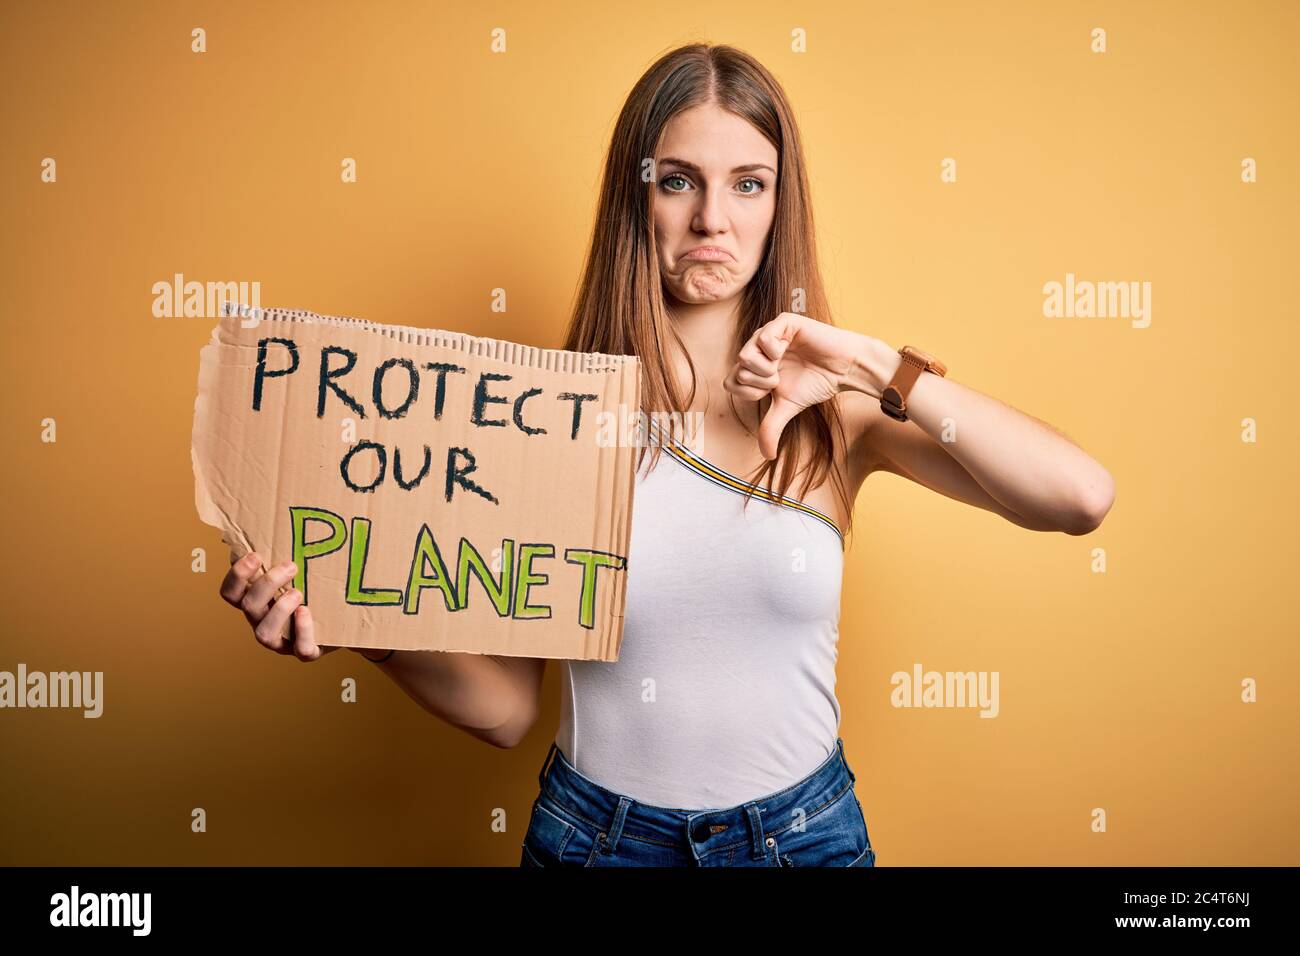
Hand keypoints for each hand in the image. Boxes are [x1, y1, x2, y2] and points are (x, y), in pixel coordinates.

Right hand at [219, 551, 339, 661]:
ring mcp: (282, 641)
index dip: (237, 575)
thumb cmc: (316, 589)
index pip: (229, 592)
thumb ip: (283, 552)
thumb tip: (276, 514)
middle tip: (291, 565)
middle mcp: (262, 622)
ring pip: (263, 633)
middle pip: (247, 607)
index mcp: (256, 601)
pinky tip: (307, 612)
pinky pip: (299, 649)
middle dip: (266, 584)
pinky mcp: (306, 652)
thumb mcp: (299, 571)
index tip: (256, 555)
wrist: (347, 620)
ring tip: (299, 592)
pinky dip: (302, 631)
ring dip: (278, 609)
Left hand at [723, 312, 870, 458]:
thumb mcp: (788, 407)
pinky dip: (774, 350)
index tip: (772, 391)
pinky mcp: (783, 322)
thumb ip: (772, 427)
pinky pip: (764, 336)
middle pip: (737, 370)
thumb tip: (767, 456)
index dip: (750, 393)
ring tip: (783, 366)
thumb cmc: (816, 383)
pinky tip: (788, 351)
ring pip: (745, 355)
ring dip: (766, 369)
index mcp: (755, 366)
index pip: (731, 382)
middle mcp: (757, 348)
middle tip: (780, 378)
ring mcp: (769, 333)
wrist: (843, 370)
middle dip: (761, 383)